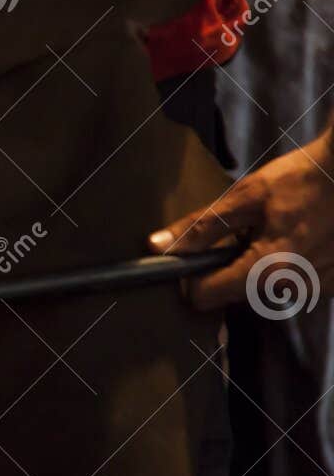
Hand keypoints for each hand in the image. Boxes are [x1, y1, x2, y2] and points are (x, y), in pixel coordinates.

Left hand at [149, 130, 333, 309]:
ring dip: (261, 265)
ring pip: (264, 288)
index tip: (198, 255)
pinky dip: (289, 264)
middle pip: (234, 293)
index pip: (203, 298)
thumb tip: (158, 246)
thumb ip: (200, 228)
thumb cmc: (307, 178)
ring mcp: (319, 289)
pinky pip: (293, 282)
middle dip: (231, 266)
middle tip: (249, 230)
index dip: (192, 277)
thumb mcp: (246, 197)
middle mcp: (293, 289)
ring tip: (280, 229)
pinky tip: (301, 236)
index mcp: (266, 271)